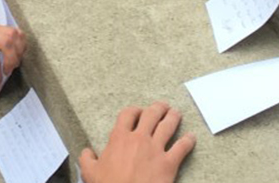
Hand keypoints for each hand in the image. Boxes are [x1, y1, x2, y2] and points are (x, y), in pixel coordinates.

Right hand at [79, 103, 195, 182]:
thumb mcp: (90, 172)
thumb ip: (87, 158)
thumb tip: (87, 152)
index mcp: (119, 138)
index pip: (128, 114)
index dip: (134, 110)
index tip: (137, 112)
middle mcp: (139, 139)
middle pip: (151, 114)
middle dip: (158, 108)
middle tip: (162, 106)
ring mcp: (156, 149)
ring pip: (168, 126)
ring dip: (173, 117)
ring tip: (176, 113)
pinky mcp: (169, 163)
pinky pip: (182, 147)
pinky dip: (188, 141)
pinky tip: (191, 137)